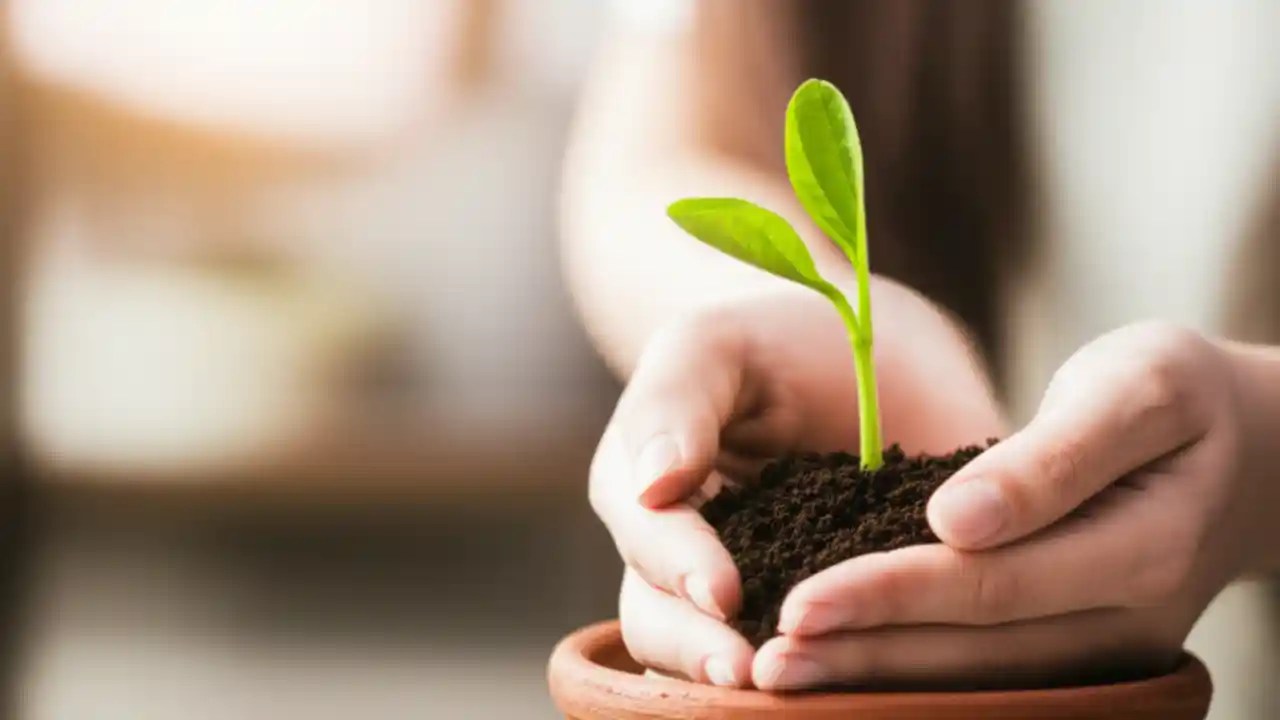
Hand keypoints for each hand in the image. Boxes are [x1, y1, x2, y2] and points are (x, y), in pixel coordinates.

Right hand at [588, 282, 1003, 687]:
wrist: (869, 358)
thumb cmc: (773, 341)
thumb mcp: (715, 345)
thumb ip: (673, 404)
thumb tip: (654, 484)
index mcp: (650, 499)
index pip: (650, 544)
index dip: (679, 568)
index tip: (722, 592)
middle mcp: (688, 563)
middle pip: (668, 623)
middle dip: (702, 651)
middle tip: (751, 673)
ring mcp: (758, 597)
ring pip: (726, 657)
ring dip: (754, 681)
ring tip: (801, 695)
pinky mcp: (829, 619)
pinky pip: (817, 661)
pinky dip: (829, 676)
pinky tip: (862, 685)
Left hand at [760, 323, 1265, 689]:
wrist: (1256, 451)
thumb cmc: (1185, 399)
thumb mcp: (1139, 389)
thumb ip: (1054, 456)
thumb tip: (956, 521)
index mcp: (1139, 553)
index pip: (989, 587)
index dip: (887, 598)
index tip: (796, 605)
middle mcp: (1123, 625)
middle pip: (970, 654)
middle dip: (860, 659)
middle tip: (763, 666)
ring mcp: (1104, 649)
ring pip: (974, 678)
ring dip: (874, 679)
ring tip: (782, 676)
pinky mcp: (1077, 647)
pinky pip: (985, 668)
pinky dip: (909, 667)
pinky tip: (840, 660)